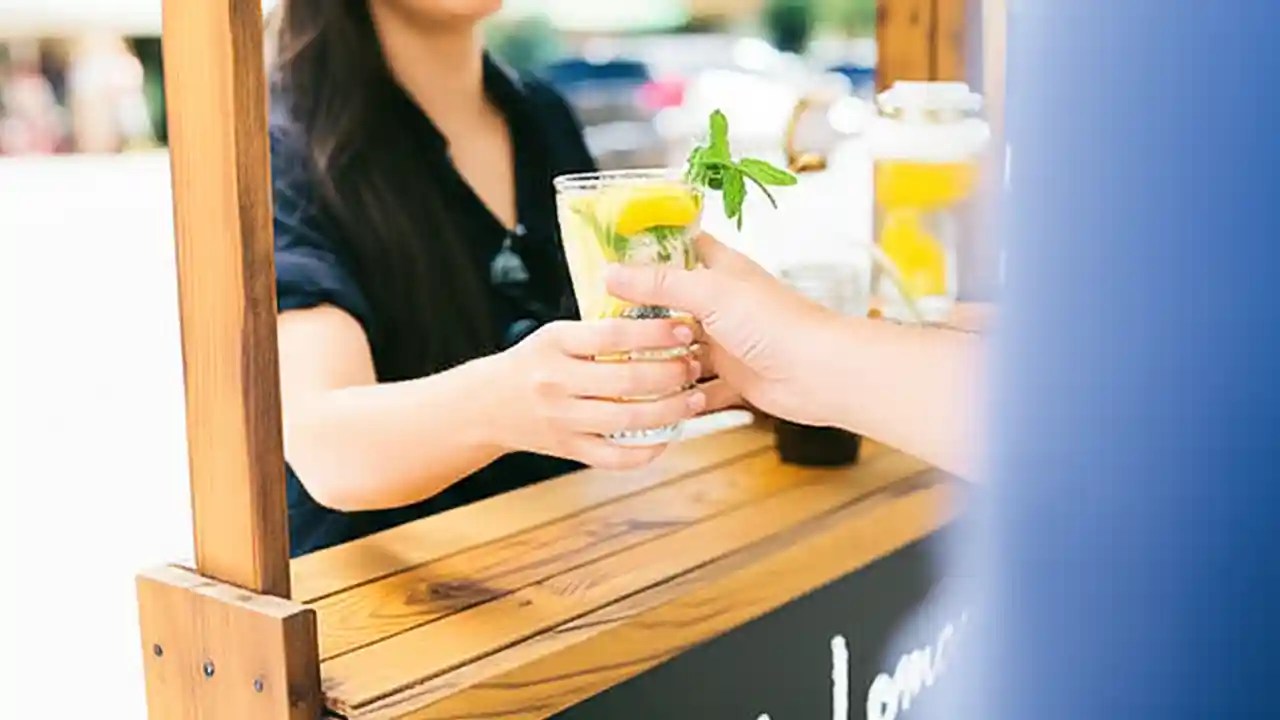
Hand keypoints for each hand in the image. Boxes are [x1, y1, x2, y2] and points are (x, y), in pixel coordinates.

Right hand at [491, 319, 704, 469]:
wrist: (485, 406)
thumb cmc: (531, 363)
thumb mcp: (555, 334)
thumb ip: (597, 329)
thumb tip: (655, 310)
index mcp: (555, 342)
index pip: (613, 334)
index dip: (654, 332)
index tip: (683, 327)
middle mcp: (557, 382)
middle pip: (626, 379)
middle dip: (671, 372)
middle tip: (695, 363)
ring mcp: (563, 420)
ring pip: (628, 419)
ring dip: (671, 410)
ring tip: (695, 398)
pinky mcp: (569, 450)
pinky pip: (615, 457)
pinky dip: (647, 451)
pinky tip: (669, 436)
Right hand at [606, 234, 847, 426]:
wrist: (820, 373)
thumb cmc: (777, 323)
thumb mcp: (709, 293)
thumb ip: (659, 283)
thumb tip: (610, 273)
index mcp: (719, 270)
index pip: (679, 247)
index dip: (647, 249)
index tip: (610, 256)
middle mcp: (721, 303)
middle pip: (671, 303)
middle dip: (641, 313)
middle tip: (600, 319)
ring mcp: (726, 341)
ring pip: (680, 348)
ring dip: (657, 357)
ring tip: (619, 362)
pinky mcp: (733, 377)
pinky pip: (697, 386)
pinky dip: (679, 393)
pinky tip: (653, 397)